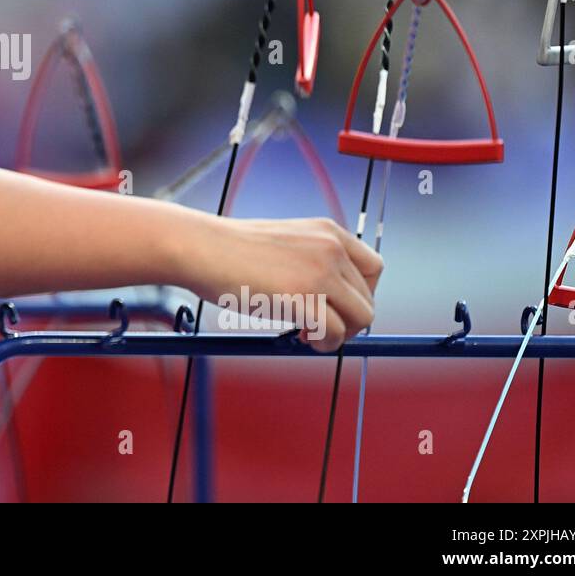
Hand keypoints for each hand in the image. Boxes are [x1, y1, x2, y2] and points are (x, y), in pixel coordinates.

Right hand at [184, 216, 381, 352]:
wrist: (200, 247)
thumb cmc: (229, 250)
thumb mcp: (284, 244)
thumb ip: (312, 263)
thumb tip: (332, 303)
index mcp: (327, 231)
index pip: (374, 268)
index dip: (360, 294)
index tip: (337, 306)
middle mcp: (331, 248)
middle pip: (368, 298)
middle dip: (348, 320)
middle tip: (317, 327)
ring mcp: (319, 272)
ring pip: (360, 318)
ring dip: (339, 335)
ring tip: (309, 334)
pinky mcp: (304, 298)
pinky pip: (335, 333)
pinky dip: (324, 343)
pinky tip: (303, 338)